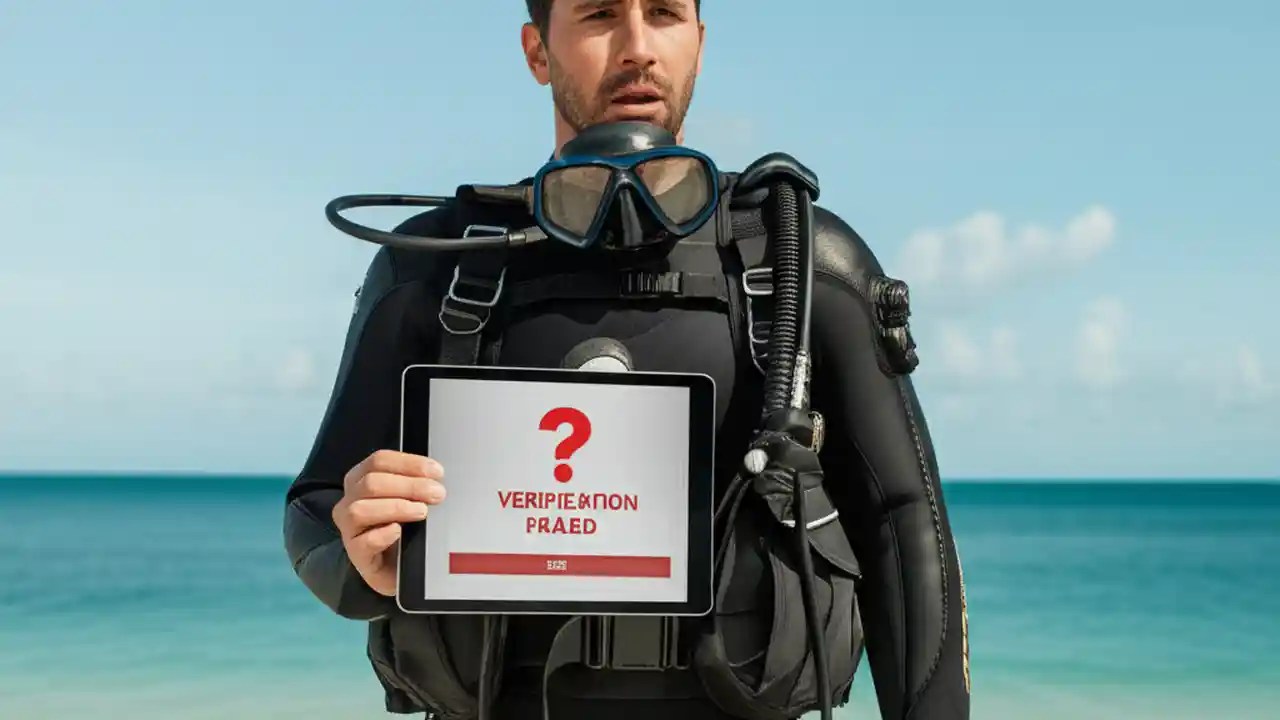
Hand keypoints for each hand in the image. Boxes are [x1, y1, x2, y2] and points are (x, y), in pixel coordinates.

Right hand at [333, 449, 445, 596]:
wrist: (396, 567)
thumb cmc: (404, 529)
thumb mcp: (409, 500)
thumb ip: (418, 484)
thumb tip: (437, 477)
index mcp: (362, 479)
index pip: (379, 461)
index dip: (409, 463)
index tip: (436, 471)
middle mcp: (350, 500)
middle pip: (372, 483)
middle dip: (409, 486)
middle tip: (437, 494)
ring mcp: (349, 528)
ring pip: (361, 509)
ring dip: (396, 507)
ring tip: (421, 512)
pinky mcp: (356, 554)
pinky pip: (363, 542)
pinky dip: (382, 535)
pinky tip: (398, 532)